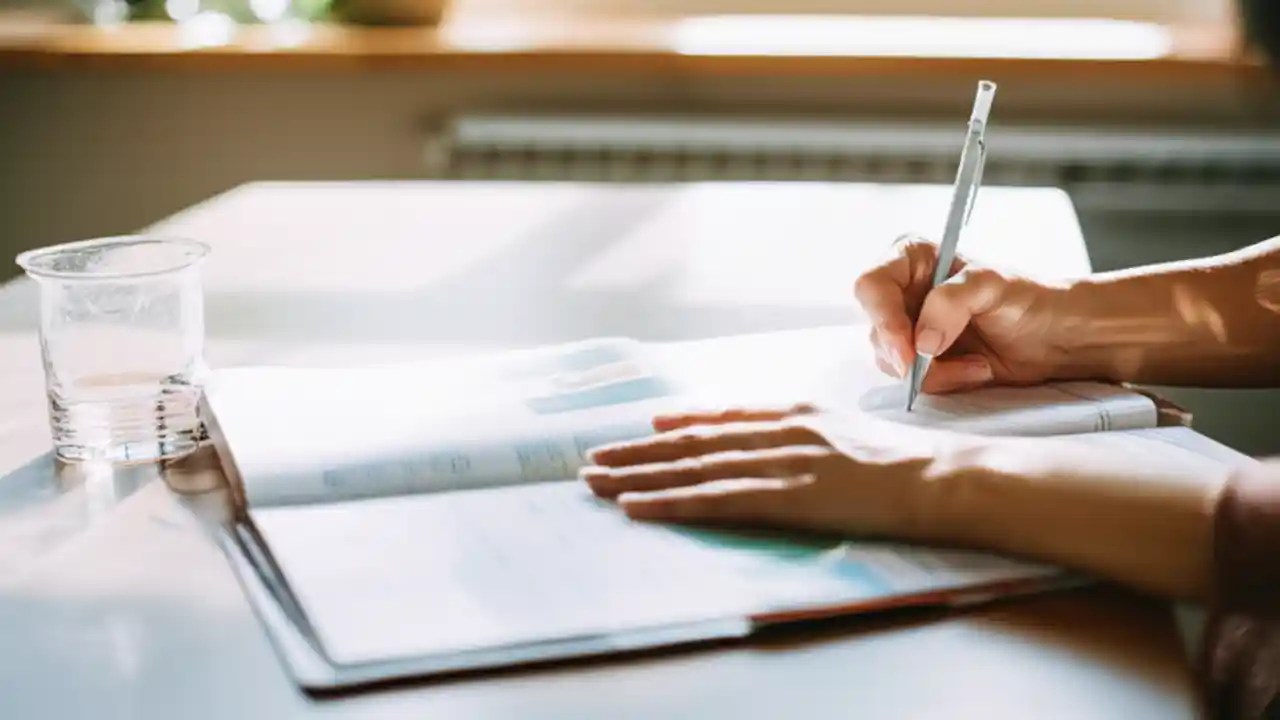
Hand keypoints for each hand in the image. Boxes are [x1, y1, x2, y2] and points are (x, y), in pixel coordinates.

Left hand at [580, 403, 978, 539]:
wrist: (939, 477)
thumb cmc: (907, 463)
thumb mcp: (851, 431)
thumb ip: (811, 431)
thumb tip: (784, 440)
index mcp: (796, 413)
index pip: (724, 419)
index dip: (680, 424)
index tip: (647, 427)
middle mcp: (777, 431)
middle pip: (693, 442)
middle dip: (639, 452)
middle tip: (594, 460)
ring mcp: (777, 462)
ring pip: (691, 469)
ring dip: (638, 476)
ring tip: (595, 483)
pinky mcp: (783, 497)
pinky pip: (712, 501)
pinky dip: (669, 503)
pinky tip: (635, 507)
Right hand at [854, 235, 1068, 392]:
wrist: (1053, 336)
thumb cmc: (1027, 299)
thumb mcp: (991, 286)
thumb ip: (950, 302)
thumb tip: (920, 342)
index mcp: (912, 260)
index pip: (872, 287)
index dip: (883, 320)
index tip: (909, 351)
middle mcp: (903, 293)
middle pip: (876, 329)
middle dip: (909, 353)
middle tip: (938, 365)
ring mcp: (910, 329)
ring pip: (890, 360)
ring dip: (933, 371)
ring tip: (977, 364)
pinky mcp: (921, 360)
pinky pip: (912, 379)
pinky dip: (943, 381)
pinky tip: (976, 370)